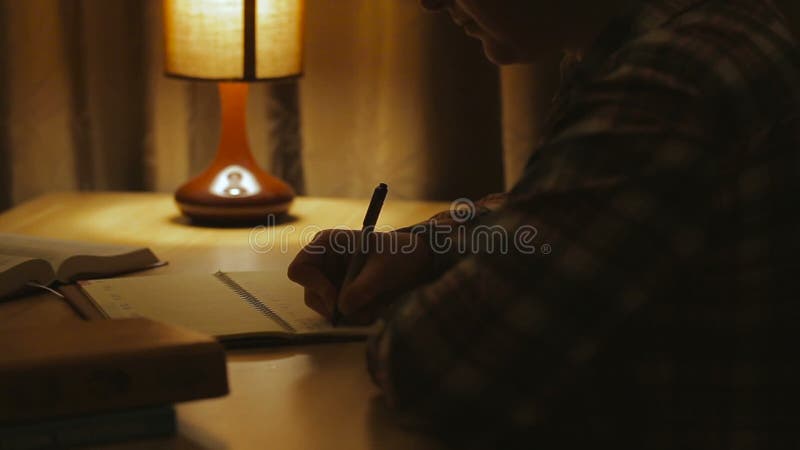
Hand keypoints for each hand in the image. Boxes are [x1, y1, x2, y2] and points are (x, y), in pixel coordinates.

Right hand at [288, 230, 433, 323]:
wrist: (415, 263)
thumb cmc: (398, 254)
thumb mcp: (383, 269)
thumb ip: (362, 288)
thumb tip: (342, 309)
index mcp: (326, 245)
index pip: (300, 269)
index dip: (314, 286)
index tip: (336, 299)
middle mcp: (323, 264)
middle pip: (311, 295)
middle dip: (334, 307)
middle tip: (358, 313)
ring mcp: (331, 281)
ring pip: (325, 308)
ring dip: (349, 315)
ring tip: (373, 310)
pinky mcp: (342, 297)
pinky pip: (340, 315)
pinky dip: (356, 316)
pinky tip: (375, 308)